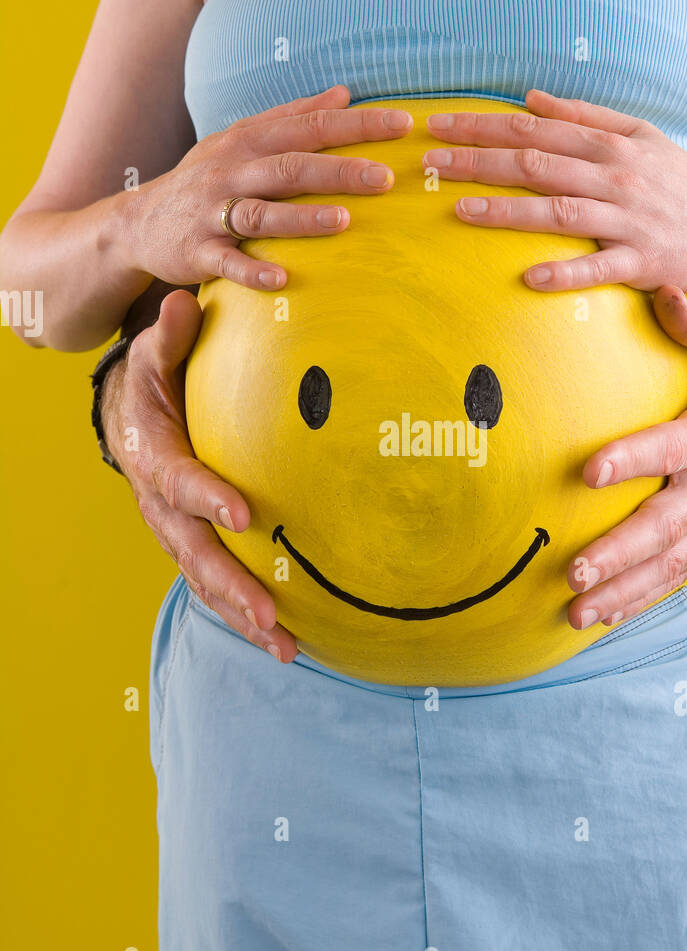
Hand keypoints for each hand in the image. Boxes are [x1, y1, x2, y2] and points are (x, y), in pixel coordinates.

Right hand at [101, 290, 295, 660]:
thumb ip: (169, 337)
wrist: (131, 418)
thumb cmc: (154, 379)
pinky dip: (248, 617)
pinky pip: (219, 586)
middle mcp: (161, 506)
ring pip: (207, 582)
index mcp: (153, 456)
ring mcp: (178, 533)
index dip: (205, 498)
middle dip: (231, 586)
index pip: (178, 481)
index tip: (241, 515)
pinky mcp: (196, 547)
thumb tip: (183, 304)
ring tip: (287, 647)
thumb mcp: (152, 354)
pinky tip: (290, 643)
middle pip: (195, 553)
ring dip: (244, 616)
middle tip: (270, 613)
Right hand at [118, 85, 411, 290]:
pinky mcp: (199, 251)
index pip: (311, 126)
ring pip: (262, 212)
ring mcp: (214, 212)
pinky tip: (282, 279)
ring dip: (303, 218)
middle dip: (339, 170)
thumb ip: (293, 116)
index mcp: (250, 140)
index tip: (403, 124)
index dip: (357, 124)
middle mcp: (233, 171)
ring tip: (344, 222)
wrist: (138, 221)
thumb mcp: (242, 138)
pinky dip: (253, 270)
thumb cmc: (206, 177)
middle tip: (385, 178)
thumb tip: (344, 94)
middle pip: (291, 166)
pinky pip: (228, 262)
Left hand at [423, 89, 686, 291]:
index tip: (437, 126)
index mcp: (607, 145)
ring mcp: (627, 220)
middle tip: (428, 163)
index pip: (532, 131)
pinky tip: (529, 278)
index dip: (482, 128)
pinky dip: (565, 273)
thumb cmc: (678, 179)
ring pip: (558, 212)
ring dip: (508, 212)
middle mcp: (613, 177)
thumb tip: (530, 97)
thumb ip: (582, 115)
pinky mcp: (642, 261)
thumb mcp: (637, 134)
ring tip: (462, 212)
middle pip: (536, 166)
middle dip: (479, 162)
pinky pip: (599, 268)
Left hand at [567, 288, 686, 628]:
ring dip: (623, 591)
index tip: (588, 471)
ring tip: (577, 612)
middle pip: (664, 525)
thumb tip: (660, 290)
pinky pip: (679, 572)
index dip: (632, 459)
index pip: (670, 448)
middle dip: (618, 554)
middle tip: (574, 572)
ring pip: (669, 563)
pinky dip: (643, 598)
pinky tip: (606, 615)